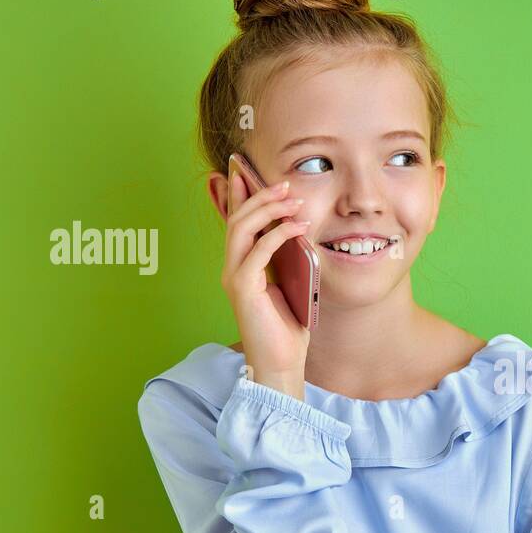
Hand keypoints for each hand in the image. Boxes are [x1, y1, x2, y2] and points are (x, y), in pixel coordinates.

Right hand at [222, 173, 313, 398]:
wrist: (281, 362)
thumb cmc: (287, 327)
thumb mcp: (290, 284)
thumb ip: (288, 258)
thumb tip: (299, 228)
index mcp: (241, 266)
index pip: (237, 222)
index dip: (240, 194)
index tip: (248, 170)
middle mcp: (232, 268)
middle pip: (237, 219)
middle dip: (260, 196)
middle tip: (285, 183)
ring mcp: (234, 277)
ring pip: (243, 229)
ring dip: (269, 209)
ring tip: (293, 199)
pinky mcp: (243, 288)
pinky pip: (258, 251)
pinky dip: (279, 234)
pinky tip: (298, 227)